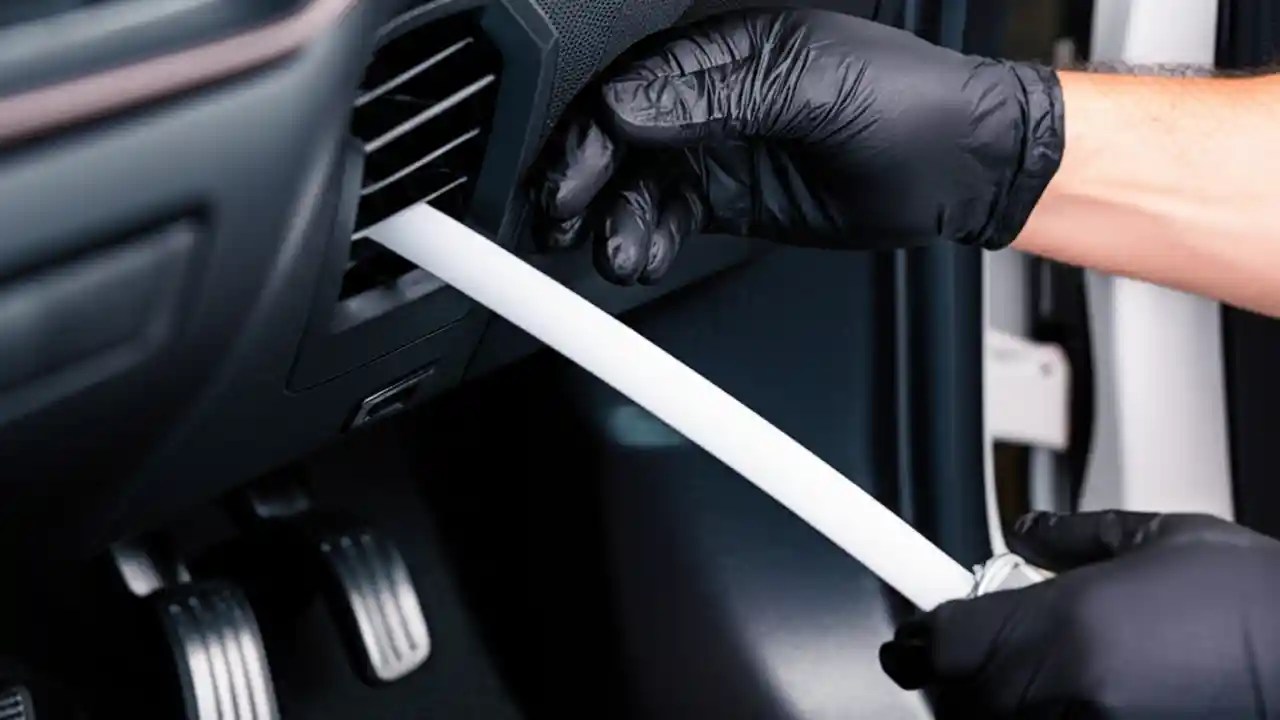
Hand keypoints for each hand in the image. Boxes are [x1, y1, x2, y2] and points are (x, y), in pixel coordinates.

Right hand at [534, 10, 1063, 284]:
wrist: (963, 172)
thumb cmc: (911, 106)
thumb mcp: (816, 90)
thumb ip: (719, 95)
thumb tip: (631, 103)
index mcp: (727, 48)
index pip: (631, 81)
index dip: (590, 128)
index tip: (570, 173)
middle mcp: (711, 96)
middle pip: (620, 133)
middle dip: (585, 178)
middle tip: (562, 219)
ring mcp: (716, 147)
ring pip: (639, 182)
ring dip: (616, 219)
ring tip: (615, 254)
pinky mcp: (727, 196)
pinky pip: (670, 217)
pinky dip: (649, 239)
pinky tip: (643, 255)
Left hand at [880, 511, 1279, 717]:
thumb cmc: (1256, 603)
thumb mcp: (1161, 539)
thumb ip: (1075, 537)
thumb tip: (1026, 530)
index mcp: (1067, 623)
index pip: (941, 640)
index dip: (917, 637)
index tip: (912, 634)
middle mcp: (1069, 687)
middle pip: (959, 693)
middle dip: (957, 671)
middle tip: (979, 649)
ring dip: (997, 700)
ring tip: (1037, 673)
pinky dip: (1036, 717)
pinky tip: (1070, 697)